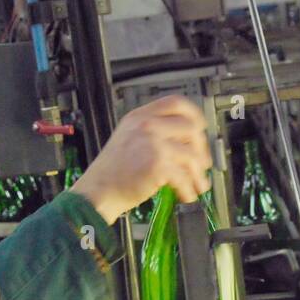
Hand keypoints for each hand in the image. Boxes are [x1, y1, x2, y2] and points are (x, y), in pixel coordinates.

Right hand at [69, 95, 211, 224]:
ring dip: (198, 174)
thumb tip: (183, 142)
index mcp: (140, 116)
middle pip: (190, 128)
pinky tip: (186, 195)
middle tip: (201, 163)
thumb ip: (152, 132)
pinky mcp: (157, 164)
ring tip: (197, 185)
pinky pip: (184, 176)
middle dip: (201, 149)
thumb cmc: (112, 171)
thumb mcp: (128, 138)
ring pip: (191, 155)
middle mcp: (147, 125)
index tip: (200, 128)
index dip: (194, 115)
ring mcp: (153, 143)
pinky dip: (189, 189)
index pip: (175, 103)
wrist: (98, 190)